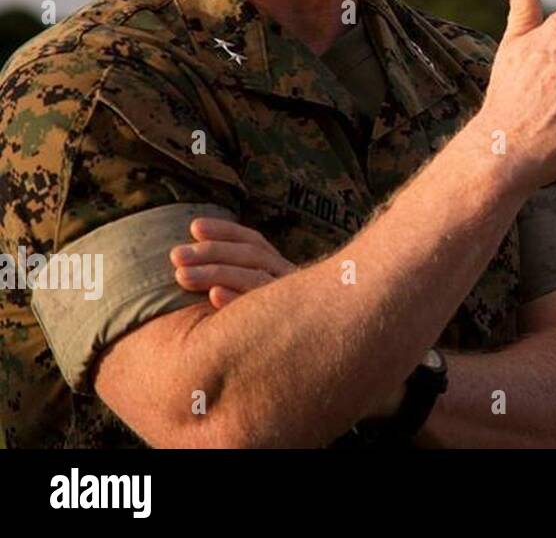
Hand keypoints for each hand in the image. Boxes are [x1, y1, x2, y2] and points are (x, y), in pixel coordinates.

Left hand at [169, 218, 407, 420]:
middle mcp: (295, 284)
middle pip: (253, 257)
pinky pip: (264, 310)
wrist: (355, 355)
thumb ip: (255, 284)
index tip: (193, 225)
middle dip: (211, 252)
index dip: (225, 232)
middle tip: (176, 255)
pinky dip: (238, 301)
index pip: (256, 244)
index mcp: (287, 274)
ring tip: (181, 275)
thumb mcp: (277, 302)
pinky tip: (214, 299)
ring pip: (256, 279)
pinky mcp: (298, 326)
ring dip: (214, 273)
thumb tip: (211, 273)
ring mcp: (299, 304)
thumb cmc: (302, 333)